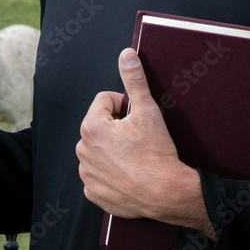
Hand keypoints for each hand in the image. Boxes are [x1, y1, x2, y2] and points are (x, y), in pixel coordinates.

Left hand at [76, 49, 214, 237]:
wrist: (167, 194)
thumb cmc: (157, 154)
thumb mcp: (148, 111)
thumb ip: (134, 80)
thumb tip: (126, 55)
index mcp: (92, 127)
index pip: (104, 101)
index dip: (123, 106)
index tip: (136, 119)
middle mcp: (83, 150)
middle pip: (100, 126)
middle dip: (116, 128)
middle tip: (137, 139)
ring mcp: (87, 173)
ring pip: (98, 150)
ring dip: (112, 149)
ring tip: (134, 157)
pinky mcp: (93, 192)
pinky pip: (99, 174)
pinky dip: (111, 172)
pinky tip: (128, 174)